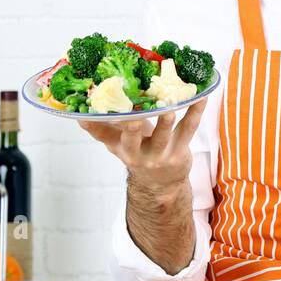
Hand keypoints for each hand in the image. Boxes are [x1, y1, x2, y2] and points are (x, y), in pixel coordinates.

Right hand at [78, 98, 207, 187]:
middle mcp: (140, 153)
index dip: (97, 126)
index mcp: (123, 148)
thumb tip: (79, 114)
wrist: (161, 184)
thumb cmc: (138, 154)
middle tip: (133, 112)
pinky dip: (196, 111)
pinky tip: (201, 96)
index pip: (108, 136)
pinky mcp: (180, 151)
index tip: (88, 113)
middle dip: (133, 127)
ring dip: (167, 119)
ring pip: (164, 135)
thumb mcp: (118, 145)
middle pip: (134, 139)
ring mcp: (162, 153)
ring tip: (170, 102)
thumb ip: (101, 129)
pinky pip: (189, 128)